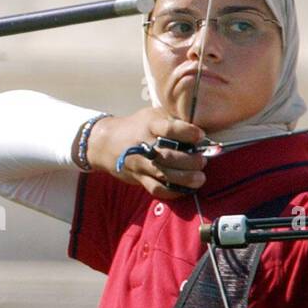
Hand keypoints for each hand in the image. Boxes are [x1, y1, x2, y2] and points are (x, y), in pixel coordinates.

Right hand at [90, 108, 206, 199]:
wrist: (106, 143)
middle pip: (169, 156)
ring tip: (199, 178)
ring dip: (186, 179)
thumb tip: (201, 132)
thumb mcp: (152, 115)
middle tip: (202, 160)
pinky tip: (185, 189)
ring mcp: (140, 164)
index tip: (200, 135)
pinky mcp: (138, 178)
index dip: (188, 133)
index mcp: (149, 125)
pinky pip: (156, 189)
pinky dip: (173, 192)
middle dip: (191, 161)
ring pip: (164, 175)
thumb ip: (173, 120)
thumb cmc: (136, 126)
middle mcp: (144, 145)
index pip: (170, 129)